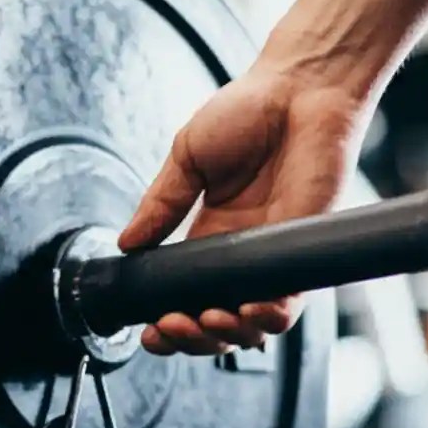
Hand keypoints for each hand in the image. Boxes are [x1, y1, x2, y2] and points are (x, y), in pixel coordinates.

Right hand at [119, 61, 367, 355]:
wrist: (301, 89)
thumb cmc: (249, 111)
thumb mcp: (186, 158)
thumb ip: (159, 205)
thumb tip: (125, 244)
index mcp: (208, 237)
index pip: (183, 297)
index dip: (166, 323)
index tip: (148, 330)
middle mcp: (239, 255)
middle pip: (213, 325)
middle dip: (190, 339)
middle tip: (171, 326)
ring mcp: (271, 258)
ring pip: (251, 327)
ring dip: (225, 337)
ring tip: (205, 320)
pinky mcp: (302, 253)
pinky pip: (288, 305)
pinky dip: (267, 319)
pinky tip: (246, 311)